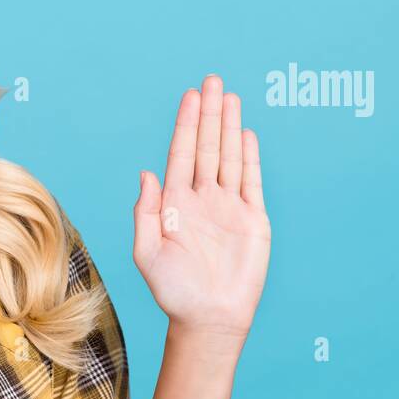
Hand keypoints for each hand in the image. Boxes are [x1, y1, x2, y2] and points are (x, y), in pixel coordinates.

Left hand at [134, 74, 270, 340]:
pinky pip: (251, 181)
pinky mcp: (252, 220)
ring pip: (229, 158)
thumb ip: (145, 212)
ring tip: (230, 96)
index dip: (185, 125)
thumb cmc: (173, 290)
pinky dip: (249, 158)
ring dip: (229, 127)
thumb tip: (147, 173)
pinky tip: (245, 134)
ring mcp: (228, 207)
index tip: (190, 96)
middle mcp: (201, 199)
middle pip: (206, 147)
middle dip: (208, 114)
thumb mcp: (147, 252)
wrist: (207, 318)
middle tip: (212, 80)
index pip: (181, 154)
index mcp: (174, 203)